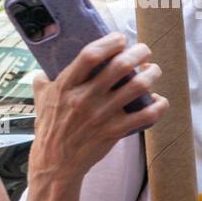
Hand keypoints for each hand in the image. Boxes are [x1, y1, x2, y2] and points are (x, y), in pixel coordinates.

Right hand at [29, 32, 168, 188]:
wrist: (55, 162)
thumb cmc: (49, 128)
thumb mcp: (41, 99)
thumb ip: (44, 80)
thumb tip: (45, 64)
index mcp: (66, 86)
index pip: (90, 55)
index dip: (109, 42)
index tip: (120, 38)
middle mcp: (85, 98)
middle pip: (120, 67)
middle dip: (139, 53)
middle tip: (144, 50)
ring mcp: (102, 115)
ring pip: (137, 87)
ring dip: (152, 74)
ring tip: (154, 70)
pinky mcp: (115, 131)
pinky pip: (146, 116)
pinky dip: (159, 106)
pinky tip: (160, 100)